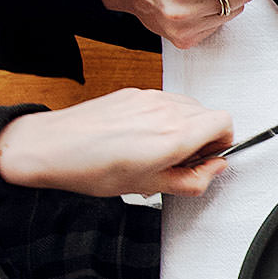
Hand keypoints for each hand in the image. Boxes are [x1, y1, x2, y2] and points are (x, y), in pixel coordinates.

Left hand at [0, 89, 233, 196]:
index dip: (222, 143)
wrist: (52, 147)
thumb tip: (213, 170)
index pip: (225, 123)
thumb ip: (192, 180)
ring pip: (187, 106)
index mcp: (176, 134)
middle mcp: (168, 109)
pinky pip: (164, 102)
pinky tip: (139, 138)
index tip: (207, 159)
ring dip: (184, 127)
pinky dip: (163, 118)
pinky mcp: (134, 92)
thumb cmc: (92, 168)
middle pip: (208, 114)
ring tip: (158, 150)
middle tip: (181, 160)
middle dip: (203, 137)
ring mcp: (150, 96)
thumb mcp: (149, 186)